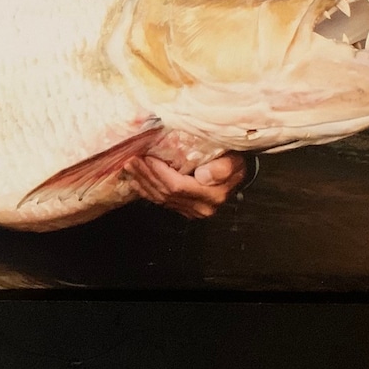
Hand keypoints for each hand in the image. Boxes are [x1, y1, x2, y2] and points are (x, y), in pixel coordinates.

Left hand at [124, 151, 248, 220]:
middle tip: (133, 160)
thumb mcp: (234, 161)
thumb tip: (203, 175)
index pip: (178, 186)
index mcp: (212, 195)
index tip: (148, 157)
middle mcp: (201, 207)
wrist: (237, 174)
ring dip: (143, 182)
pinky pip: (162, 202)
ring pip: (161, 198)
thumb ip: (222, 168)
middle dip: (147, 175)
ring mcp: (192, 211)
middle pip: (166, 193)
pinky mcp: (185, 210)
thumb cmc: (234, 162)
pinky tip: (136, 182)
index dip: (160, 173)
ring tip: (131, 167)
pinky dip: (147, 191)